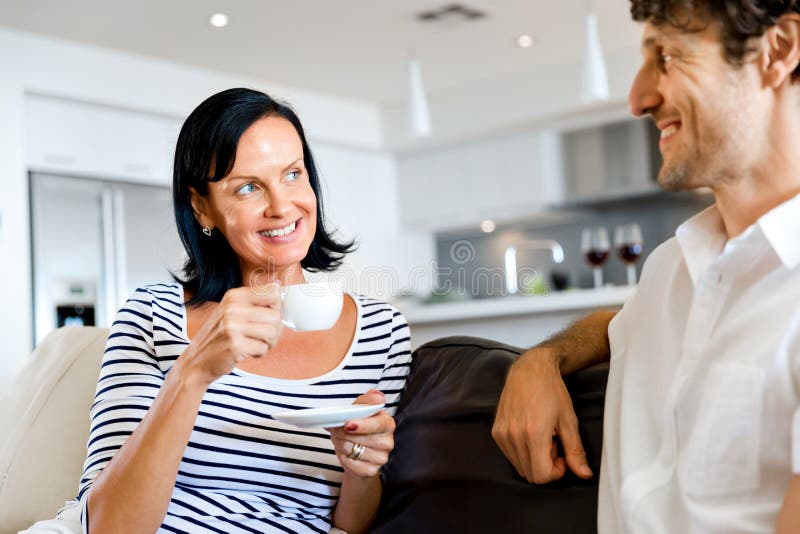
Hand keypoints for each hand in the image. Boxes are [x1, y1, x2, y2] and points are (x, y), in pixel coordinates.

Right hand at [179, 283, 282, 385]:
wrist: (196, 361)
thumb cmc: (218, 336)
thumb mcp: (232, 311)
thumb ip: (254, 300)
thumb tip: (278, 286)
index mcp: (234, 296)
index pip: (273, 293)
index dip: (276, 308)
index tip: (267, 317)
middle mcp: (232, 308)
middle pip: (276, 316)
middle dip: (275, 330)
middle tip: (263, 337)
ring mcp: (232, 326)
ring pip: (272, 332)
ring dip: (269, 343)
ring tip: (256, 344)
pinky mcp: (235, 345)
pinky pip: (263, 348)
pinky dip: (260, 353)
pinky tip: (248, 352)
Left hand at [328, 390, 394, 477]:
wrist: (358, 450)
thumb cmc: (359, 426)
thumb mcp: (361, 409)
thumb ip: (368, 400)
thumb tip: (378, 396)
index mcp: (388, 424)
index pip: (377, 425)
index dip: (362, 425)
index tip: (347, 424)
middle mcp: (388, 442)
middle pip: (361, 439)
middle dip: (343, 433)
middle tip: (335, 428)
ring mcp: (381, 458)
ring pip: (353, 451)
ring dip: (340, 444)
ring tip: (338, 438)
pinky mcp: (371, 471)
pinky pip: (350, 464)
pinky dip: (342, 457)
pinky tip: (343, 452)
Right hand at [492, 348, 592, 483]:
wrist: (530, 370)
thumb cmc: (552, 391)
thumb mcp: (569, 420)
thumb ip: (575, 451)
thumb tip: (584, 474)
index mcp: (533, 434)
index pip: (542, 476)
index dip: (556, 471)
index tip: (562, 454)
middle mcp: (514, 436)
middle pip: (530, 474)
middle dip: (545, 465)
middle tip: (553, 443)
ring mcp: (502, 433)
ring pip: (519, 467)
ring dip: (534, 459)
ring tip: (542, 437)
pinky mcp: (496, 431)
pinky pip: (510, 455)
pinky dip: (522, 452)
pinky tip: (530, 433)